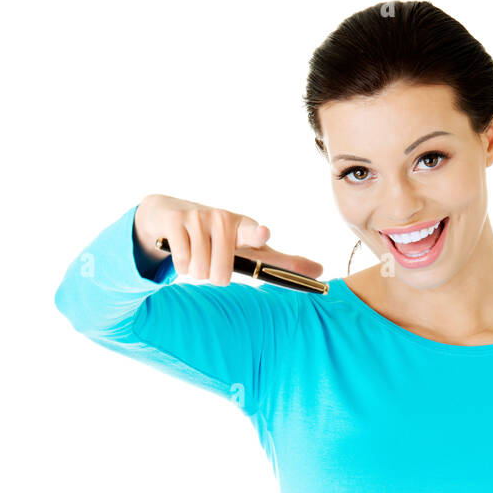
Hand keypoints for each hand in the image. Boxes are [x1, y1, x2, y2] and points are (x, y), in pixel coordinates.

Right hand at [133, 194, 322, 284]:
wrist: (171, 215)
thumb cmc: (219, 237)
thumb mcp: (250, 248)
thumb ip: (282, 262)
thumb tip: (321, 272)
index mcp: (245, 227)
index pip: (254, 233)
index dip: (258, 235)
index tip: (263, 234)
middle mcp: (223, 219)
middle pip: (222, 275)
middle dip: (215, 277)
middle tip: (212, 262)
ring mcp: (199, 218)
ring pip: (200, 272)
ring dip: (196, 272)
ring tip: (197, 254)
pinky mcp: (176, 220)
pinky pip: (181, 264)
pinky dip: (180, 265)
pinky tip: (182, 250)